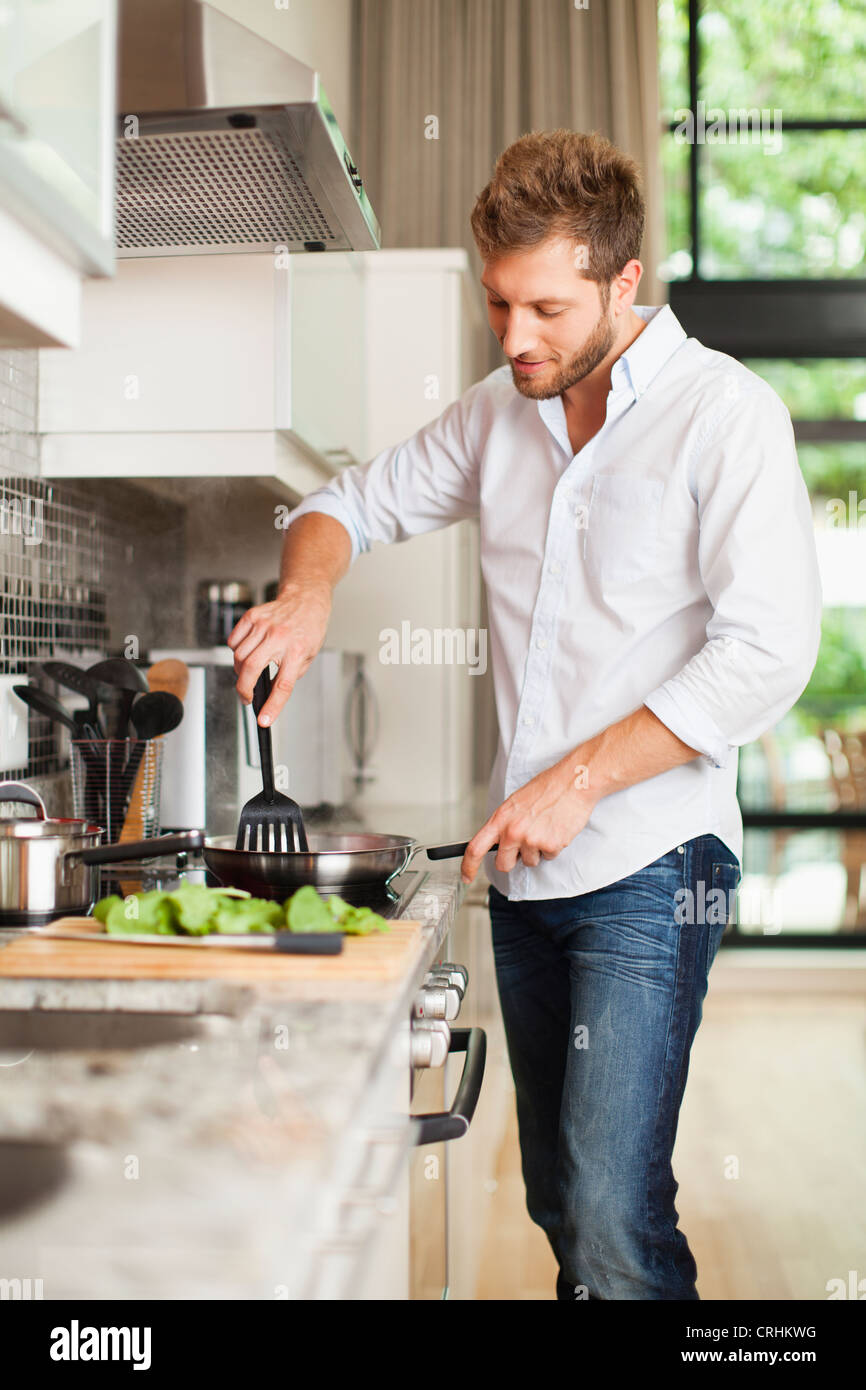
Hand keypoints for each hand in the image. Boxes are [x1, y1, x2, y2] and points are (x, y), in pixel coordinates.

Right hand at [227, 581, 331, 726]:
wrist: (304, 599)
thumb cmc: (309, 627)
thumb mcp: (309, 656)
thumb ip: (290, 674)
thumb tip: (270, 692)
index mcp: (298, 650)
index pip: (283, 685)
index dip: (272, 706)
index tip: (263, 720)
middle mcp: (279, 637)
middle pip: (251, 669)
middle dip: (243, 689)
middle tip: (246, 697)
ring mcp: (263, 625)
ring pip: (238, 656)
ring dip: (240, 671)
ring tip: (250, 672)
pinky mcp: (251, 617)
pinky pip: (233, 641)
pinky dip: (236, 651)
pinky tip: (247, 652)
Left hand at [460, 752, 599, 883]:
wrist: (572, 783)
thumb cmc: (546, 788)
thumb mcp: (515, 803)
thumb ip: (504, 824)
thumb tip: (498, 842)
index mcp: (500, 818)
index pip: (475, 848)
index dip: (468, 866)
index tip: (466, 877)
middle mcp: (513, 831)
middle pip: (503, 864)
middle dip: (512, 860)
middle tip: (523, 846)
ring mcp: (531, 840)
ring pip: (529, 862)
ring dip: (537, 851)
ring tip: (544, 828)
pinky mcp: (550, 845)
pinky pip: (548, 857)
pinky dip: (553, 847)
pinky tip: (556, 829)